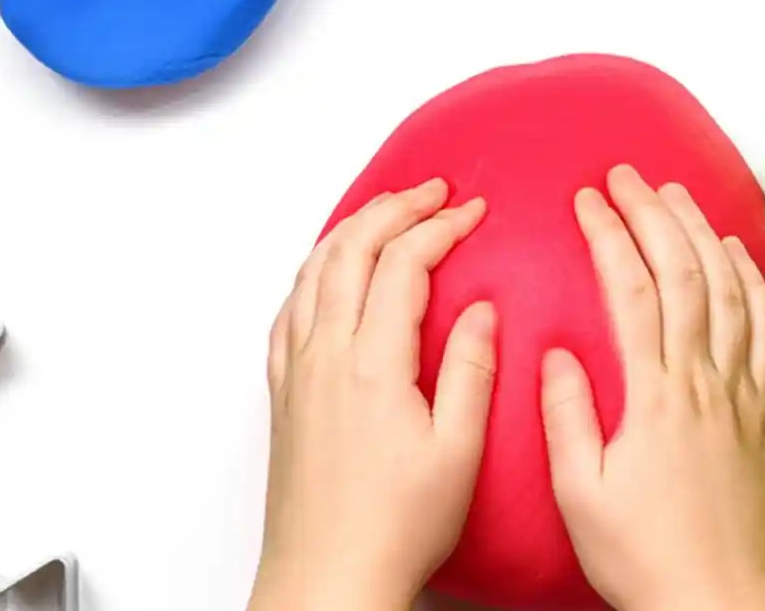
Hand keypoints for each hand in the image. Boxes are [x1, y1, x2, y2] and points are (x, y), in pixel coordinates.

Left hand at [248, 178, 496, 610]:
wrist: (328, 577)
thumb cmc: (393, 527)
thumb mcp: (457, 450)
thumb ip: (471, 369)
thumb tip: (481, 309)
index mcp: (372, 364)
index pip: (403, 264)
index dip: (440, 226)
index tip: (471, 212)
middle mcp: (325, 356)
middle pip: (351, 250)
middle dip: (394, 208)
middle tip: (432, 192)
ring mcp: (297, 372)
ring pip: (313, 272)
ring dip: (351, 229)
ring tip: (384, 212)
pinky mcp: (284, 394)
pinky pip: (288, 310)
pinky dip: (312, 273)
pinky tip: (325, 275)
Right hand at [541, 165, 764, 610]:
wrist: (721, 601)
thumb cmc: (649, 558)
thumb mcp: (582, 494)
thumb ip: (567, 416)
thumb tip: (557, 353)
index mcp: (655, 397)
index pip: (632, 289)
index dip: (610, 234)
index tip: (587, 199)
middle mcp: (704, 382)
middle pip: (685, 272)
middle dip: (654, 212)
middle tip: (629, 175)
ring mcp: (740, 393)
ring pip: (728, 290)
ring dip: (703, 233)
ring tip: (679, 194)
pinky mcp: (762, 411)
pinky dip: (754, 281)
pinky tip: (739, 257)